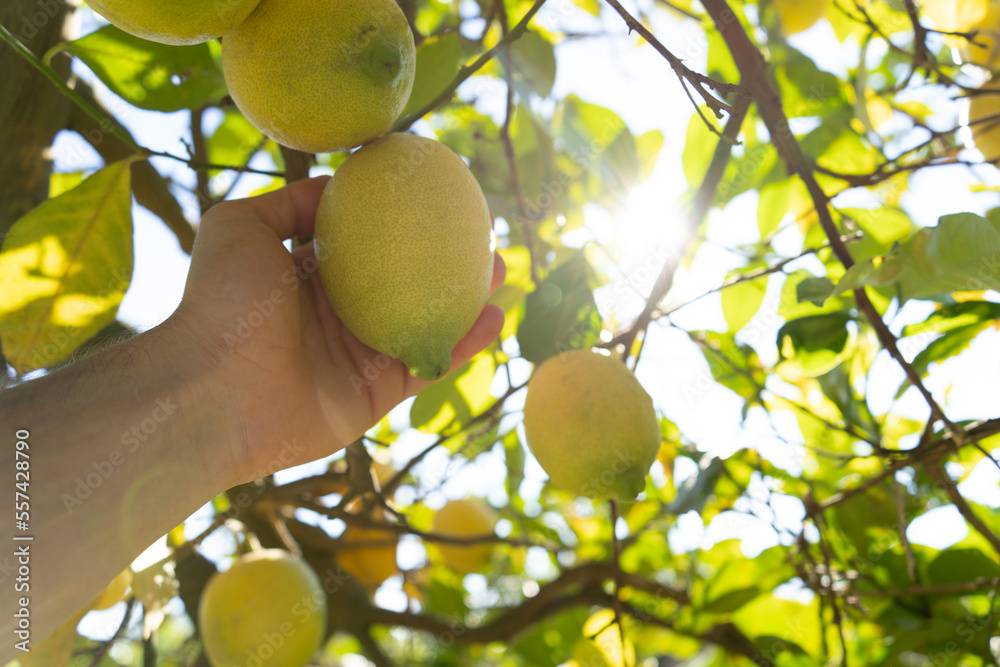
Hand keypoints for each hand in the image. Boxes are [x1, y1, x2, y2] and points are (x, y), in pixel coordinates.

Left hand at [172, 176, 504, 483]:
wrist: (213, 388)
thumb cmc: (222, 302)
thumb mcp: (243, 225)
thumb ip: (290, 201)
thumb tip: (334, 182)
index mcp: (307, 278)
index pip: (363, 247)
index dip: (399, 225)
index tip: (435, 201)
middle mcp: (336, 317)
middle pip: (403, 285)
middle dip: (444, 263)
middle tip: (481, 238)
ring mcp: (357, 358)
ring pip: (423, 324)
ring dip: (465, 301)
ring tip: (502, 274)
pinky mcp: (374, 396)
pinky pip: (427, 366)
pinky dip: (463, 345)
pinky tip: (495, 318)